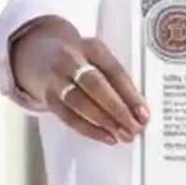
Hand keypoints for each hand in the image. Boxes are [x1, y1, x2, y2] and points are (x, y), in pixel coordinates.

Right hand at [12, 20, 147, 143]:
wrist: (40, 56)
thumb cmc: (83, 62)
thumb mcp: (98, 59)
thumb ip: (117, 80)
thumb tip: (140, 113)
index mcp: (92, 47)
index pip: (114, 70)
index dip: (130, 94)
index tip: (144, 115)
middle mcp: (71, 59)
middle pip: (95, 85)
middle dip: (118, 110)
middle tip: (135, 129)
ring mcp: (56, 78)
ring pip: (80, 103)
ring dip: (104, 122)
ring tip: (124, 136)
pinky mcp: (47, 97)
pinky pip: (68, 116)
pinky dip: (89, 129)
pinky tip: (107, 138)